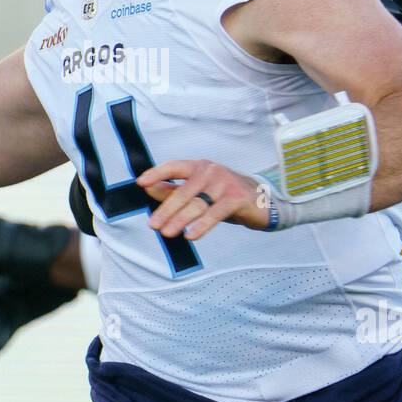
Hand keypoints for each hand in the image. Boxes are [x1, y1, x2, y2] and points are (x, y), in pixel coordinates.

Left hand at [137, 159, 269, 239]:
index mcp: (198, 166)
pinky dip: (202, 226)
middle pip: (184, 192)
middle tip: (154, 225)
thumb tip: (148, 189)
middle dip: (167, 210)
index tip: (141, 183)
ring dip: (180, 220)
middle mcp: (210, 171)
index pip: (174, 167)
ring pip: (198, 204)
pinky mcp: (236, 199)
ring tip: (167, 233)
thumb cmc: (222, 194)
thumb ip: (173, 189)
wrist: (259, 199)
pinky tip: (191, 235)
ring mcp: (224, 184)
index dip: (157, 173)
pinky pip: (215, 213)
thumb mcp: (198, 190)